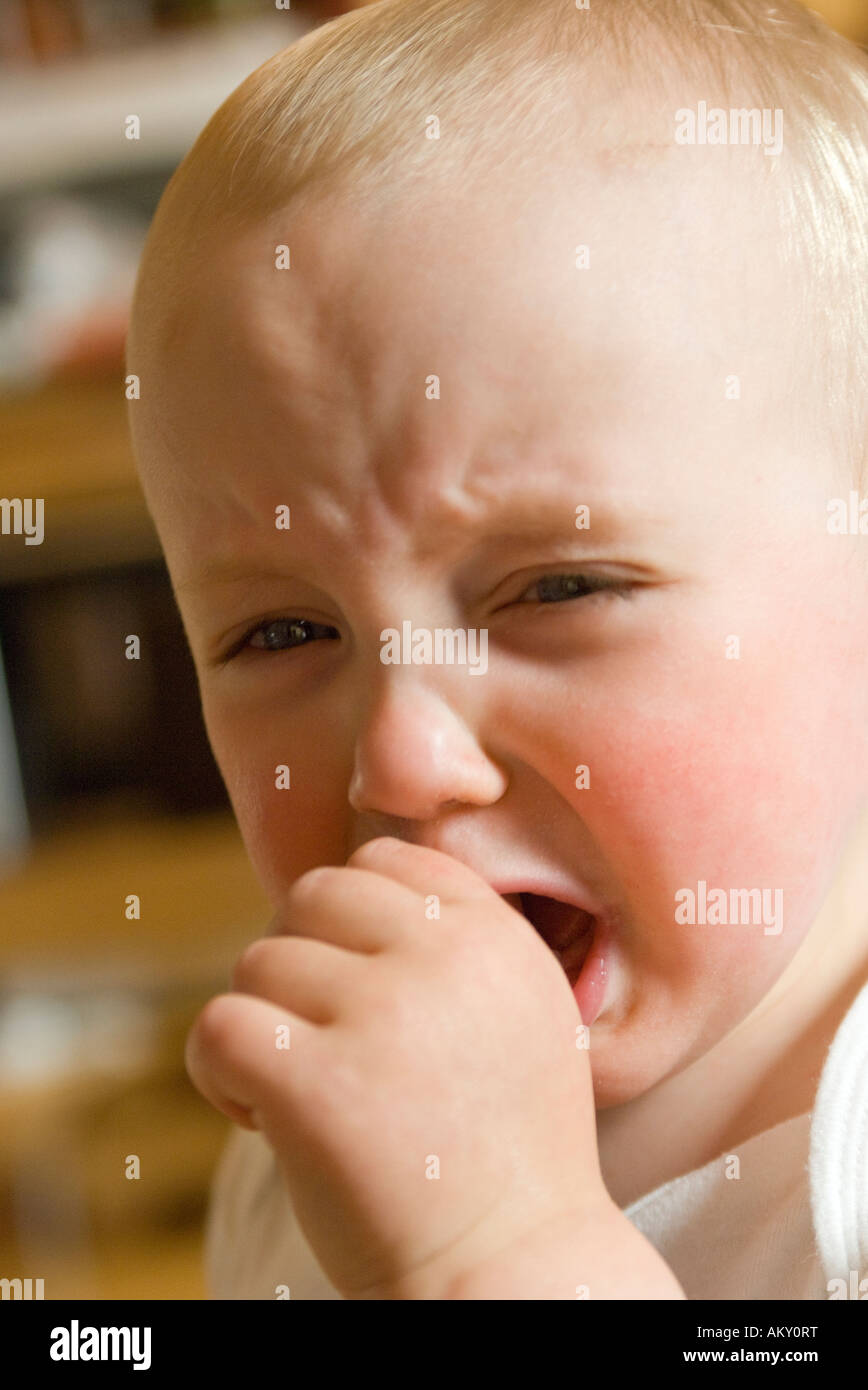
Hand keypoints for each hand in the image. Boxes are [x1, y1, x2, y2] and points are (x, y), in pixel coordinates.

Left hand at [186, 837, 623, 1297]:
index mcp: (495, 934)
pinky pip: (218, 1024)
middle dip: (297, 959)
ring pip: (258, 961)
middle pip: (311, 895)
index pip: (384, 859)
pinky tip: (257, 1117)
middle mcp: (444, 957)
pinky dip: (215, 1070)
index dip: (350, 919)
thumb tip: (352, 889)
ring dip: (262, 1025)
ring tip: (298, 1094)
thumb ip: (461, 941)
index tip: (356, 988)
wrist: (513, 1270)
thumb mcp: (525, 1014)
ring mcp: (381, 1014)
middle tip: (315, 1037)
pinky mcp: (316, 1082)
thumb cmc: (508, 1154)